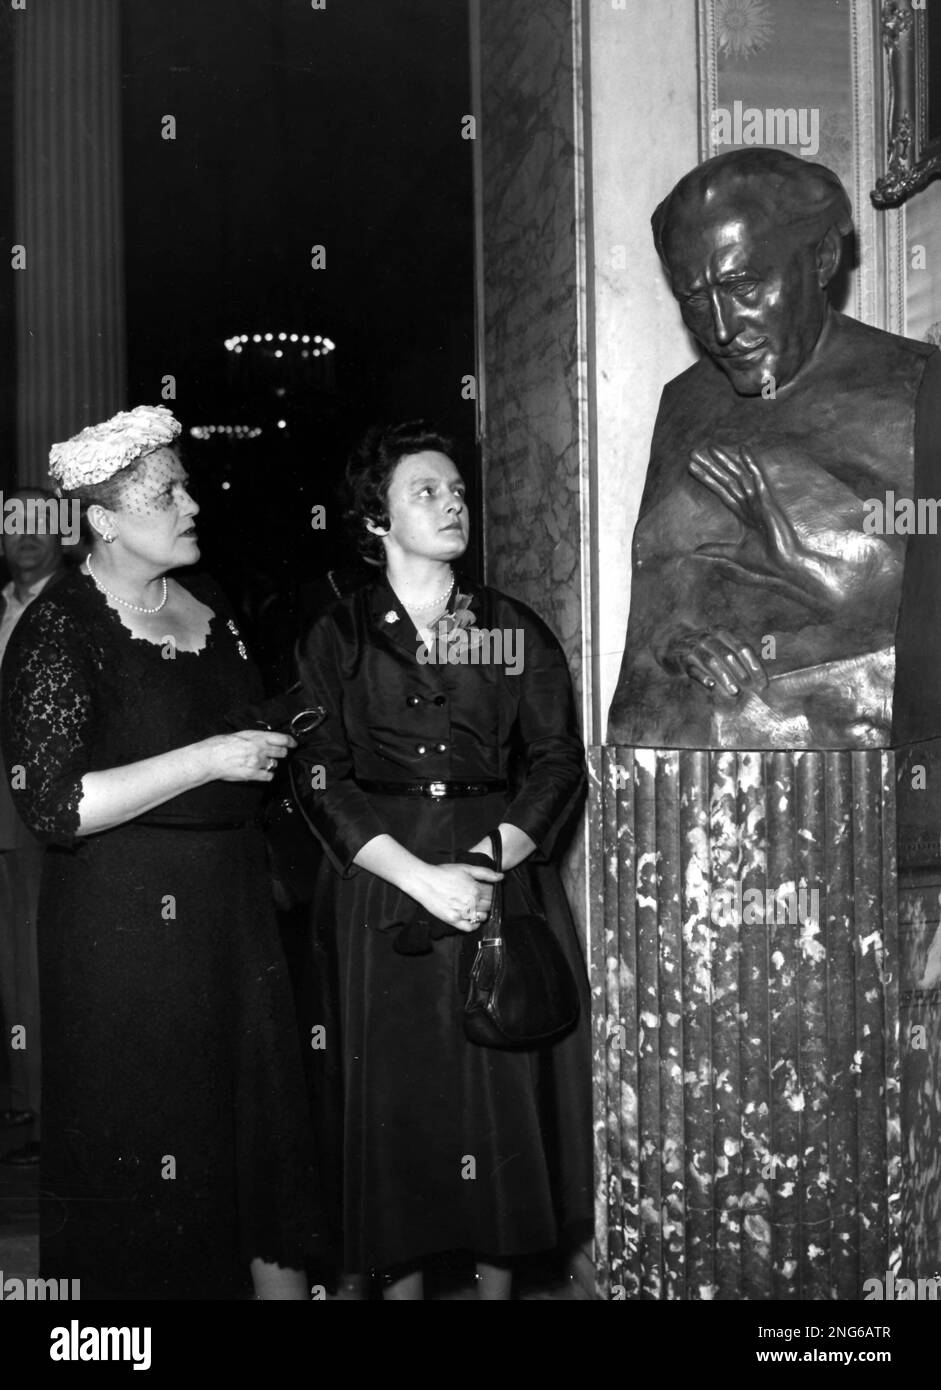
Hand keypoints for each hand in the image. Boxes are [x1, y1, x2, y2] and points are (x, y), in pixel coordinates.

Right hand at [199, 730, 296, 783]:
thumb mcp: (239, 734)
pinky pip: (268, 776)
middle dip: (281, 753)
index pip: (281, 739)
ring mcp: (257, 762)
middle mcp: (259, 749)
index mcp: (256, 737)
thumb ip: (254, 737)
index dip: (290, 741)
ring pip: (274, 764)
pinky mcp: (252, 774)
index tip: (293, 744)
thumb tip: (264, 739)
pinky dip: (266, 775)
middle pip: (281, 752)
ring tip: (260, 763)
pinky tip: (260, 772)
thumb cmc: (219, 745)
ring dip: (270, 764)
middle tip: (276, 754)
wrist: (209, 758)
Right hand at [411, 862, 503, 932]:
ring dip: (482, 912)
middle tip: (480, 897)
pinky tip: (472, 918)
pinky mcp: (453, 921)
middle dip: (488, 901)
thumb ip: (485, 873)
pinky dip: (474, 924)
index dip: (491, 890)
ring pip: (482, 917)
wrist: (424, 881)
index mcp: (476, 889)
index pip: (492, 893)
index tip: (486, 889)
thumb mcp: (466, 868)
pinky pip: (470, 928)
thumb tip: (501, 877)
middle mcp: (471, 903)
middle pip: (489, 906)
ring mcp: (462, 913)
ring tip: (475, 906)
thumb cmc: (443, 873)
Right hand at [661, 627, 766, 699]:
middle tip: (750, 689)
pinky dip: (703, 677)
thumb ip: (736, 657)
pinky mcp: (680, 658)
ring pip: (711, 661)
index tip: (762, 684)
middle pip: (728, 654)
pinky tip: (712, 686)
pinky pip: (693, 668)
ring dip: (725, 677)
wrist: (669, 644)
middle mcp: (708, 637)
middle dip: (741, 672)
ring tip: (734, 692)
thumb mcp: (719, 647)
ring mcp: (693, 646)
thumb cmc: (702, 650)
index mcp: (722, 633)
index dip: (755, 666)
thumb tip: (758, 680)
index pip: (743, 648)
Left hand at [689, 444, 858, 609]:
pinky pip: (757, 479)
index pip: (722, 492)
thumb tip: (695, 551)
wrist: (783, 566)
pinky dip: (751, 464)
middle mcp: (750, 504)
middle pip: (726, 481)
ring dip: (725, 461)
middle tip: (693, 453)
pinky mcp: (767, 502)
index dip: (707, 479)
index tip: (691, 467)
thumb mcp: (734, 554)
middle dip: (710, 467)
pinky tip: (743, 449)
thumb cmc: (765, 560)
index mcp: (744, 513)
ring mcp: (759, 501)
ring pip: (738, 477)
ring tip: (710, 448)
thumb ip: (716, 549)